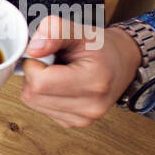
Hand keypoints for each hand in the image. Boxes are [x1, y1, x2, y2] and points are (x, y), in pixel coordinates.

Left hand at [19, 16, 141, 126]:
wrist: (121, 62)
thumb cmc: (103, 47)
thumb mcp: (81, 31)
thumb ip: (55, 31)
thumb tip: (32, 49)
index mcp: (94, 81)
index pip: (39, 82)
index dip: (33, 65)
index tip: (45, 54)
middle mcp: (90, 106)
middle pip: (32, 96)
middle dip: (34, 75)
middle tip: (53, 63)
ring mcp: (82, 118)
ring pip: (33, 103)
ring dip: (38, 87)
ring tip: (59, 73)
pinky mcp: (74, 123)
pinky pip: (41, 109)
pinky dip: (44, 96)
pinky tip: (60, 86)